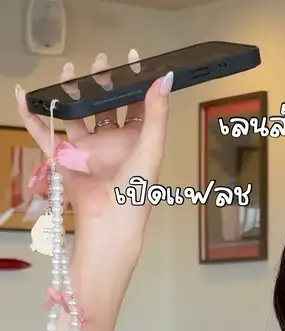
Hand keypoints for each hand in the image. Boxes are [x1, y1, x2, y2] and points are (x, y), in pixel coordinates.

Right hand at [16, 51, 172, 250]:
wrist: (110, 222)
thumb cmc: (136, 192)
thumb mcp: (151, 149)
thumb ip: (157, 114)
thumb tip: (164, 79)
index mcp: (135, 142)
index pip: (136, 105)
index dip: (136, 83)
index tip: (134, 57)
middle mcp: (110, 143)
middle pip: (104, 105)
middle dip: (101, 83)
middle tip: (100, 62)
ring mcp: (86, 150)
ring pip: (74, 113)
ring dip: (70, 91)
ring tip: (69, 71)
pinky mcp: (63, 159)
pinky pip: (43, 133)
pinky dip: (31, 116)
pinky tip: (24, 96)